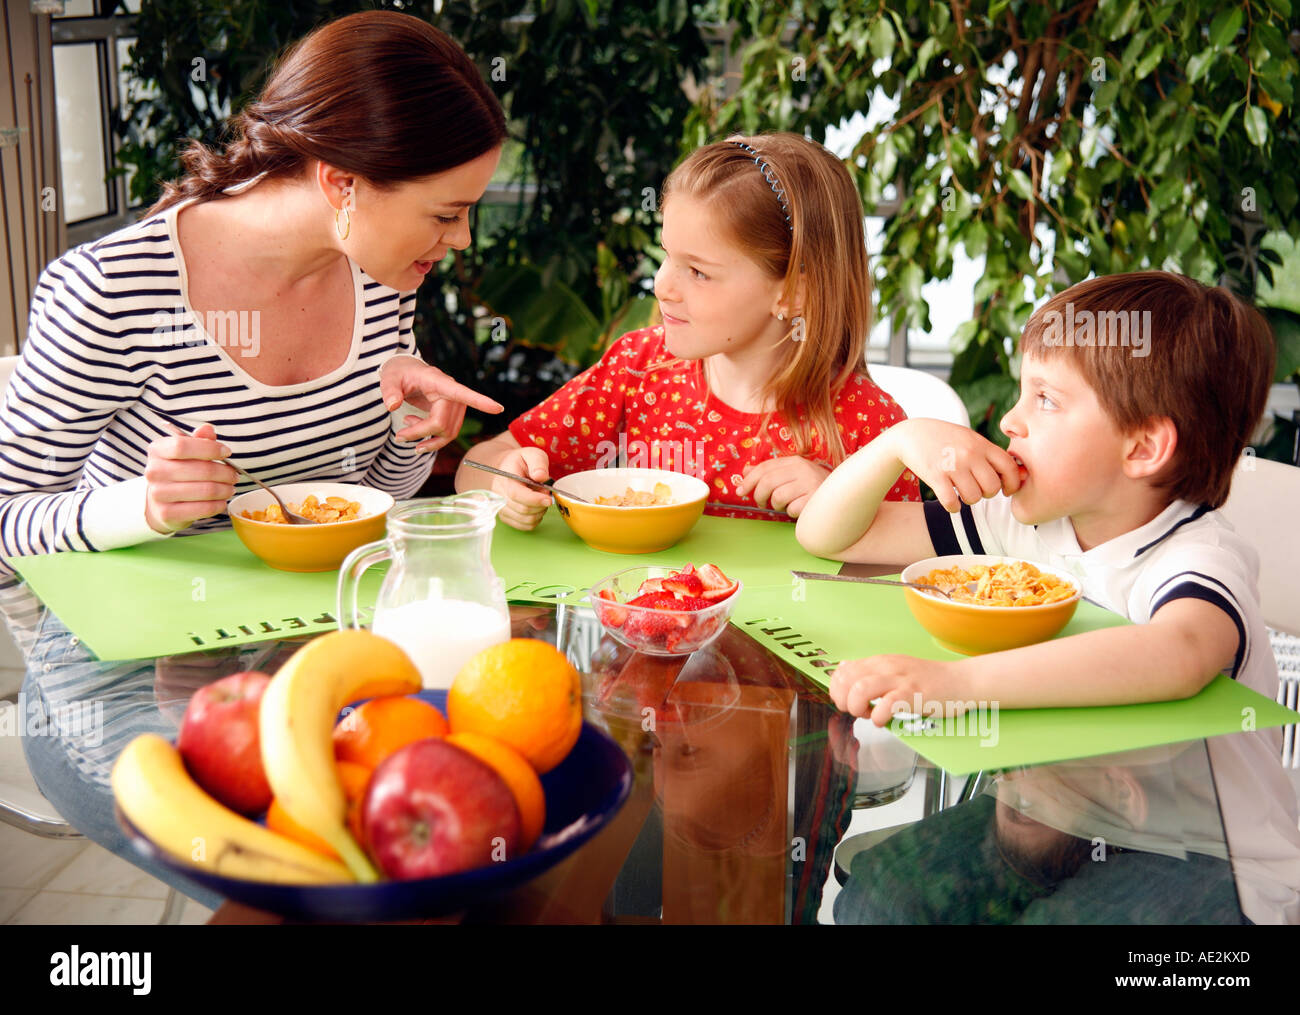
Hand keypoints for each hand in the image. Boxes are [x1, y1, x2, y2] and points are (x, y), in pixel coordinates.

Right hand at [144, 423, 238, 533]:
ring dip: (225, 489)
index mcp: (157, 451)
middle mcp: (154, 471)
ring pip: (206, 490)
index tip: (227, 452)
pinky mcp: (167, 513)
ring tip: (230, 488)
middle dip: (225, 472)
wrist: (158, 502)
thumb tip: (208, 429)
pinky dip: (219, 504)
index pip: (183, 446)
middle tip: (234, 475)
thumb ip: (199, 440)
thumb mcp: (186, 452)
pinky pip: (203, 508)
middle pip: (201, 470)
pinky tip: (222, 501)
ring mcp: (159, 494)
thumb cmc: (178, 472)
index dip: (210, 448)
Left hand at [379, 356, 504, 452]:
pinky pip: (447, 432)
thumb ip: (389, 390)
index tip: (498, 408)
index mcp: (438, 381)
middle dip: (421, 433)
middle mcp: (450, 393)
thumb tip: (392, 406)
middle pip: (443, 423)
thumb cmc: (399, 372)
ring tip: (405, 434)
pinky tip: (413, 428)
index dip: (480, 401)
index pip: (462, 392)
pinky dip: (431, 437)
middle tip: (399, 437)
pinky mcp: (452, 413)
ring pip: (448, 432)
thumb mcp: (389, 377)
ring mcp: (453, 404)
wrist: (405, 372)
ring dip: (428, 439)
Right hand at [491, 447, 553, 530]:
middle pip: (523, 509)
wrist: (507, 468)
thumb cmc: (522, 462)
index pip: (516, 494)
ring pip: (525, 520)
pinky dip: (535, 519)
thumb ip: (538, 463)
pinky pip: (524, 526)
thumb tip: (541, 476)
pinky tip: (536, 508)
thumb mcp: (532, 454)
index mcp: (505, 478)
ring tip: (540, 499)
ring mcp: (501, 507)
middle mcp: (499, 495)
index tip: (548, 499)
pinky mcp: (505, 517)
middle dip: (540, 504)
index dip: (535, 499)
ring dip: (539, 512)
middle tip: (545, 493)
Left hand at [735, 455, 829, 516]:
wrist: (843, 496)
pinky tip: (799, 509)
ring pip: (778, 497)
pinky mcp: (815, 500)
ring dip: (777, 505)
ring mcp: (810, 484)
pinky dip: (792, 512)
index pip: (765, 468)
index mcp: (794, 461)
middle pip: (767, 482)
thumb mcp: (791, 475)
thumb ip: (769, 472)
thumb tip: (746, 471)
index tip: (740, 491)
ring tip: (784, 505)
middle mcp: (802, 469)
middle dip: (759, 495)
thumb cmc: (812, 487)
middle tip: (760, 503)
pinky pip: (792, 509)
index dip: (749, 480)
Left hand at [828, 653, 969, 725]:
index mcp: (879, 662)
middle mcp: (887, 666)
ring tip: (868, 715)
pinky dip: (878, 717)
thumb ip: (869, 671)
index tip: (846, 702)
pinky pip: (886, 705)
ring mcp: (900, 679)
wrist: (961, 680)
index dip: (837, 690)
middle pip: (846, 680)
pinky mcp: (914, 694)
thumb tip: (843, 669)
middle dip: (844, 701)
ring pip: (860, 689)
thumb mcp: (894, 668)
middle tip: (856, 711)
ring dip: (857, 707)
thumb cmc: (928, 680)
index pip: (842, 671)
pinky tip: (884, 721)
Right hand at [891, 418, 1021, 511]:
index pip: (1009, 468)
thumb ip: (992, 455)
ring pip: (973, 498)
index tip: (1005, 490)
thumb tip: (1021, 476)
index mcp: (982, 444)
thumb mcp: (971, 439)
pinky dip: (953, 507)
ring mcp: (952, 465)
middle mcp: (969, 454)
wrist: (912, 434)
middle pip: (992, 487)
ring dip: (969, 500)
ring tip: (962, 493)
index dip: (1012, 484)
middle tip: (977, 489)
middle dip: (987, 494)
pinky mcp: (935, 475)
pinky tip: (951, 502)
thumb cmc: (947, 439)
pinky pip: (951, 502)